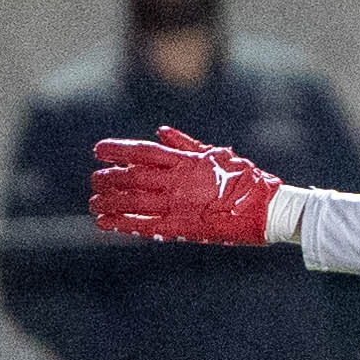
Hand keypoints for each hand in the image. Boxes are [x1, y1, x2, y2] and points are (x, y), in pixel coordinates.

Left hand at [91, 126, 281, 246]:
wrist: (266, 209)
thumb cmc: (245, 179)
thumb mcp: (217, 155)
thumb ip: (186, 145)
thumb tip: (162, 132)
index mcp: (186, 161)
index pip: (143, 152)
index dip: (118, 150)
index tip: (98, 150)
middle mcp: (178, 181)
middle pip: (132, 177)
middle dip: (109, 178)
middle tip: (94, 179)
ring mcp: (179, 204)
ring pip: (133, 201)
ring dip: (109, 201)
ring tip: (93, 203)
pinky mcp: (182, 227)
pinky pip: (145, 225)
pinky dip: (122, 223)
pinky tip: (105, 223)